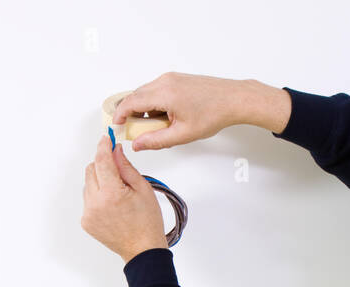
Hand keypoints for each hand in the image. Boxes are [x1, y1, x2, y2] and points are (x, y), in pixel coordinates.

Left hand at [80, 135, 168, 262]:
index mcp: (111, 194)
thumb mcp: (143, 189)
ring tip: (117, 193)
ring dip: (100, 181)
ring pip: (88, 184)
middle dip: (102, 164)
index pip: (102, 160)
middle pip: (91, 170)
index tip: (106, 138)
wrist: (142, 250)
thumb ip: (126, 167)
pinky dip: (97, 196)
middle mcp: (95, 203)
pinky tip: (112, 205)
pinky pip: (88, 199)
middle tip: (117, 169)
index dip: (103, 146)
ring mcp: (88, 214)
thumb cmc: (147, 223)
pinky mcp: (86, 222)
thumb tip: (115, 151)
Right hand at [112, 72, 245, 150]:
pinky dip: (154, 103)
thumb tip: (137, 144)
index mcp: (164, 93)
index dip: (120, 114)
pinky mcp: (177, 78)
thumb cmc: (213, 114)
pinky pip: (157, 90)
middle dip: (131, 113)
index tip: (116, 125)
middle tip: (134, 130)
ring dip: (144, 109)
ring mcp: (171, 78)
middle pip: (136, 96)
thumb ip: (156, 141)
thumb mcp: (182, 134)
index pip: (131, 102)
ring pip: (147, 93)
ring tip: (155, 127)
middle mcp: (165, 81)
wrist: (233, 99)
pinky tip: (165, 117)